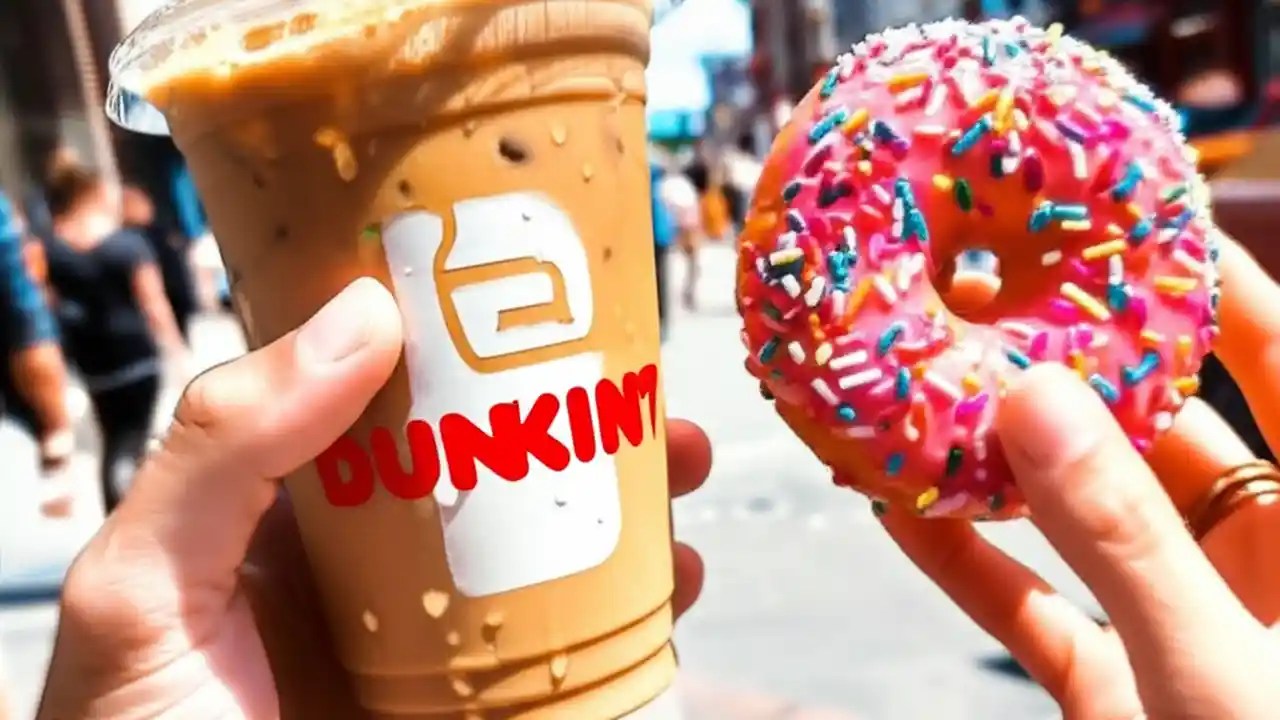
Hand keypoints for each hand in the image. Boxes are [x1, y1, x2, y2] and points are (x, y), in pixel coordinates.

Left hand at [38, 278, 710, 718]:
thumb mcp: (147, 587)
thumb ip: (223, 448)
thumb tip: (363, 311)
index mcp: (292, 512)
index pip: (387, 398)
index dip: (463, 340)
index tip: (535, 296)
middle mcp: (374, 562)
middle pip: (494, 464)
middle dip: (576, 416)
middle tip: (644, 384)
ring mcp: (436, 636)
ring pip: (549, 543)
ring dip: (627, 499)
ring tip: (681, 464)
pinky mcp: (484, 702)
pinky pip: (577, 641)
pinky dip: (638, 604)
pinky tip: (676, 581)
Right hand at [879, 234, 1279, 719]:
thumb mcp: (1221, 670)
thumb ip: (1126, 540)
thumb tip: (1033, 397)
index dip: (1223, 289)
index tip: (1147, 217)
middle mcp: (1249, 563)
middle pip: (1158, 432)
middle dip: (1074, 363)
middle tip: (992, 289)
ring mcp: (1173, 622)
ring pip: (1078, 514)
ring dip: (1000, 460)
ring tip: (923, 381)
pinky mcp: (1110, 684)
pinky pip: (1029, 605)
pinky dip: (964, 562)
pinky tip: (896, 510)